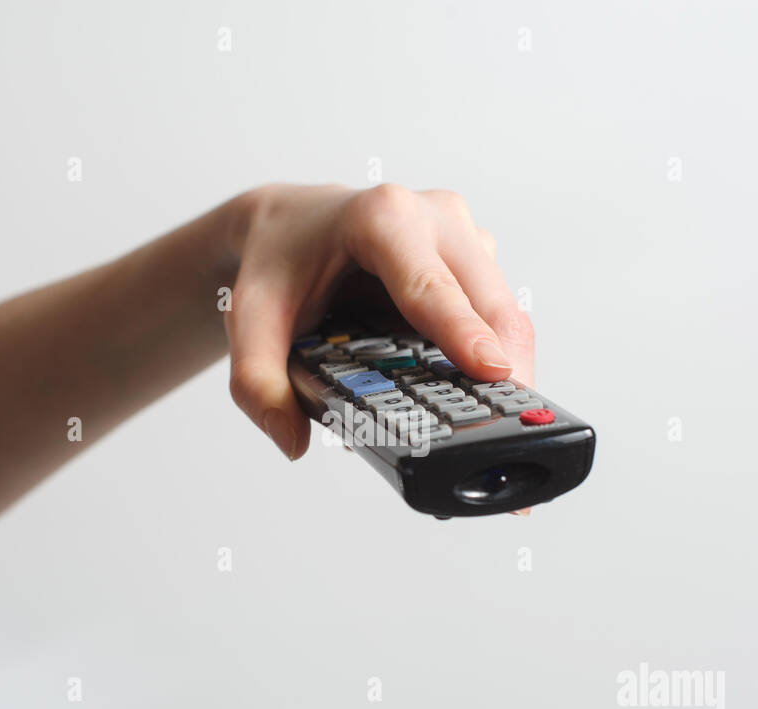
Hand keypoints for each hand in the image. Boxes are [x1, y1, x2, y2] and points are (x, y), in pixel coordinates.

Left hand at [225, 184, 535, 458]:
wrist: (289, 225)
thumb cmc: (278, 261)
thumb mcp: (250, 320)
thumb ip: (257, 384)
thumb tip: (292, 443)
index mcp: (382, 218)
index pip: (431, 285)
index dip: (465, 332)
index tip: (494, 373)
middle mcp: (434, 216)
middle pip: (489, 303)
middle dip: (505, 369)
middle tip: (507, 430)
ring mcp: (463, 236)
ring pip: (506, 312)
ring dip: (505, 370)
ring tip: (489, 425)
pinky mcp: (477, 259)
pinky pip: (500, 315)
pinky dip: (495, 359)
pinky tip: (475, 395)